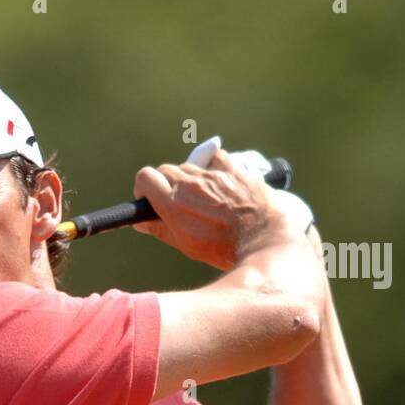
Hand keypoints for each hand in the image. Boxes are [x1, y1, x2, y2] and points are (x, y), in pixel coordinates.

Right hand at [132, 146, 297, 271]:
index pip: (145, 178)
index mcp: (173, 204)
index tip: (150, 197)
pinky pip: (215, 157)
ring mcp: (212, 174)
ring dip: (190, 177)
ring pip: (189, 165)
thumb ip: (160, 229)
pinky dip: (212, 165)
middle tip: (176, 199)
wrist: (263, 240)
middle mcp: (189, 184)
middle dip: (166, 183)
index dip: (144, 187)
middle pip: (165, 170)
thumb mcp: (186, 244)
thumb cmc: (223, 247)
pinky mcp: (233, 168)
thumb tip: (141, 222)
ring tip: (203, 195)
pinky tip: (218, 179)